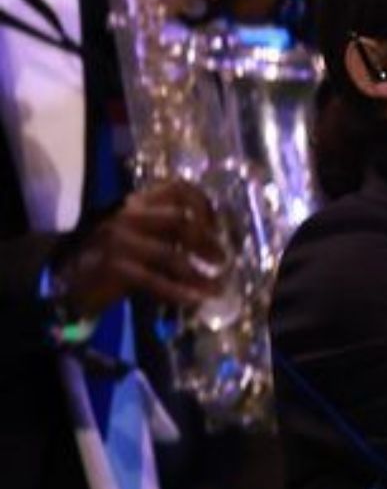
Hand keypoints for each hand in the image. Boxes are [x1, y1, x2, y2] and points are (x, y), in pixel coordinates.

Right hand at [54, 180, 226, 318]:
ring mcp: (119, 241)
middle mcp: (127, 215)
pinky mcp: (114, 267)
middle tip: (222, 259)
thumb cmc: (107, 256)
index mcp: (135, 203)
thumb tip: (212, 242)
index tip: (216, 225)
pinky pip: (156, 281)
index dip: (204, 204)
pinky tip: (196, 300)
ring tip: (217, 287)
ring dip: (199, 273)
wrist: (63, 279)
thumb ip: (165, 231)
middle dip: (207, 241)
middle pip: (180, 220)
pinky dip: (180, 292)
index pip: (177, 188)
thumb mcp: (136, 234)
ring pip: (171, 254)